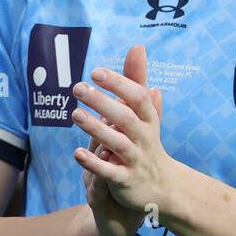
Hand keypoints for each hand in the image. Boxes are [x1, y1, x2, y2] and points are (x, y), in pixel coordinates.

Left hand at [72, 47, 176, 219]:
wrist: (161, 187)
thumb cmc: (146, 142)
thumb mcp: (144, 111)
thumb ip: (136, 80)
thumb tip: (137, 47)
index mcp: (149, 119)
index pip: (138, 97)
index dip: (119, 83)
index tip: (96, 72)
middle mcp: (145, 138)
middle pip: (126, 118)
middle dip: (103, 102)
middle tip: (78, 87)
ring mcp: (136, 160)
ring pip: (118, 143)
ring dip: (97, 128)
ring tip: (75, 114)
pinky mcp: (126, 181)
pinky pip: (110, 172)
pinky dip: (95, 163)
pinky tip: (77, 153)